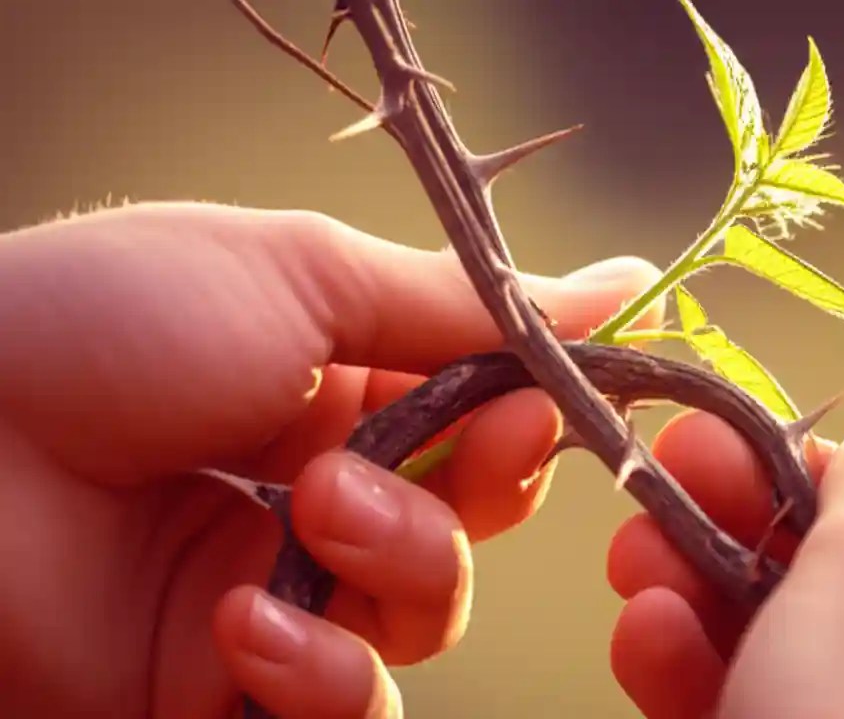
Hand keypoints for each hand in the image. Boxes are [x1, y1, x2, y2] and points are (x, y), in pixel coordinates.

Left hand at [0, 202, 660, 718]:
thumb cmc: (108, 323)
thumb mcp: (304, 277)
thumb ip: (466, 304)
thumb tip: (626, 280)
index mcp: (345, 389)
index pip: (488, 427)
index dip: (529, 428)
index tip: (540, 408)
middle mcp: (321, 495)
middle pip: (471, 533)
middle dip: (464, 506)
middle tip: (393, 465)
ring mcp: (279, 597)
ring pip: (423, 626)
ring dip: (396, 578)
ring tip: (309, 523)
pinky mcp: (228, 693)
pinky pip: (345, 712)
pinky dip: (318, 676)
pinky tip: (244, 625)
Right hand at [608, 414, 843, 718]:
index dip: (800, 467)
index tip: (708, 442)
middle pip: (839, 569)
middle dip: (727, 528)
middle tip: (654, 489)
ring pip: (794, 642)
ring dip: (699, 595)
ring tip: (631, 561)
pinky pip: (776, 706)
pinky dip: (705, 671)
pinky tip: (646, 638)